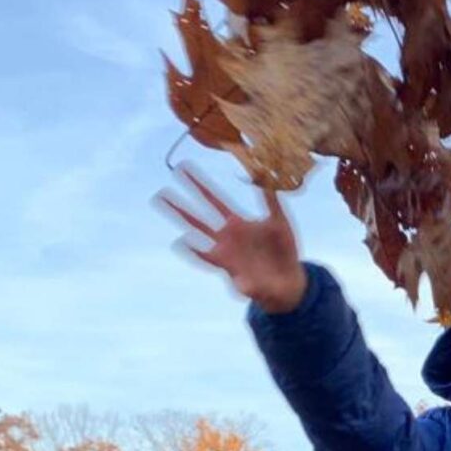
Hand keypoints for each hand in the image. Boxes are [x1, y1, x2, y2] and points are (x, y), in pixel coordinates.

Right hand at [158, 167, 307, 313]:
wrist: (289, 282)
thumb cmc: (285, 251)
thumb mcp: (280, 221)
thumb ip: (271, 200)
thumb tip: (266, 173)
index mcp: (238, 223)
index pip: (214, 199)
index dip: (199, 184)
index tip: (184, 168)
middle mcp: (227, 235)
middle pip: (199, 214)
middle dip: (182, 200)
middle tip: (161, 189)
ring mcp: (226, 251)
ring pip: (198, 233)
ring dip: (181, 218)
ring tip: (162, 205)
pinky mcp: (229, 268)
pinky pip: (207, 258)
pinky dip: (195, 250)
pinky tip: (182, 241)